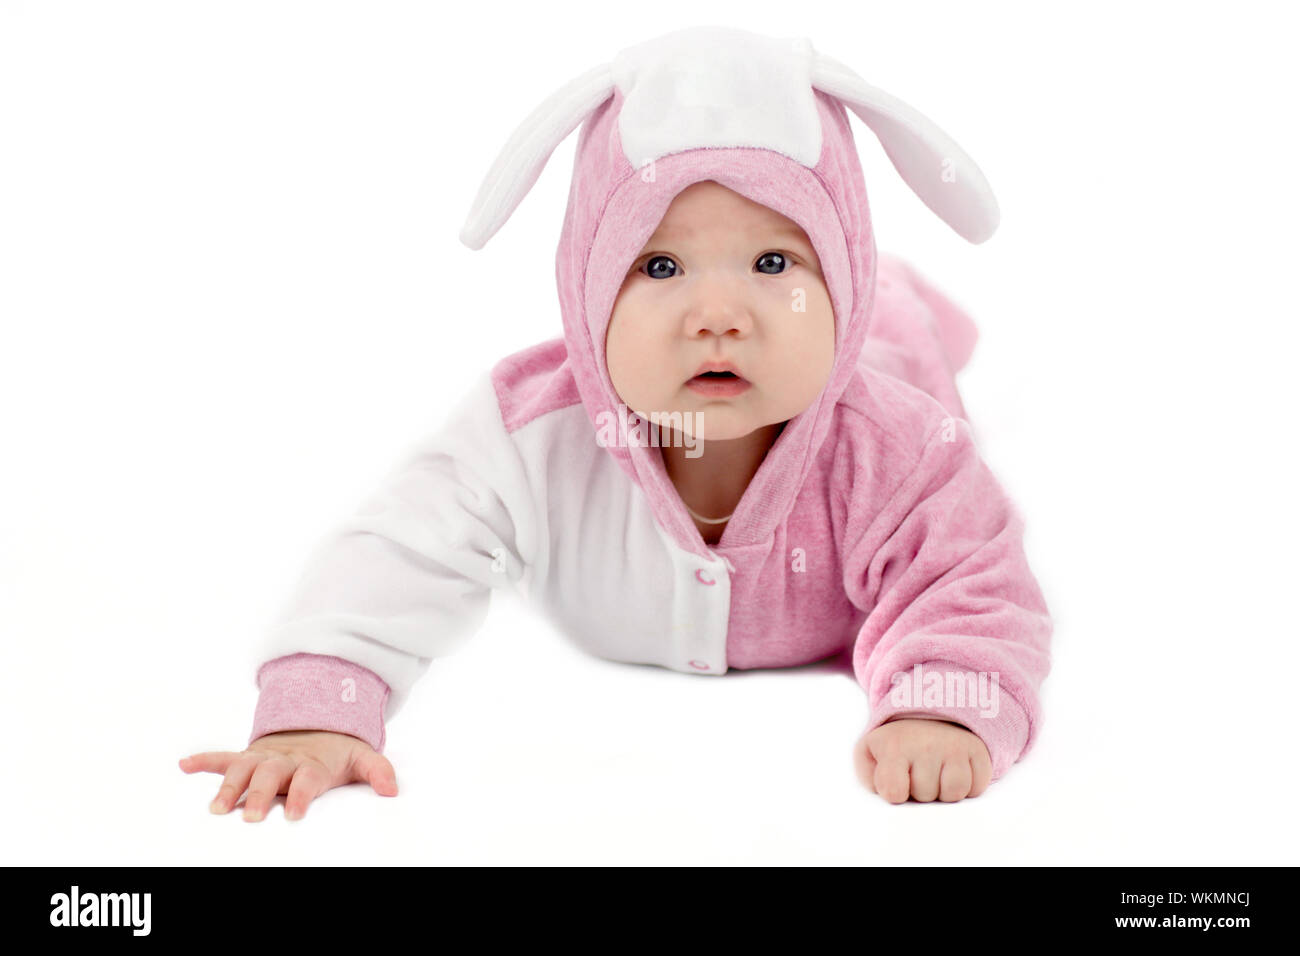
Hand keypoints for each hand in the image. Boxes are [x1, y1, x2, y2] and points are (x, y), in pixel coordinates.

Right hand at [179, 730, 397, 821]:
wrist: (317, 725)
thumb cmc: (338, 753)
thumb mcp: (362, 758)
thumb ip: (378, 771)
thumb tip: (392, 790)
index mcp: (312, 763)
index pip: (307, 779)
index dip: (302, 795)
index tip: (294, 815)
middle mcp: (285, 759)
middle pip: (270, 775)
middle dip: (260, 795)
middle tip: (252, 818)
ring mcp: (264, 757)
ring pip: (242, 769)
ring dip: (228, 786)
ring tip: (216, 809)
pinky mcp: (248, 756)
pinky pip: (224, 756)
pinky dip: (204, 759)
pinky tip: (184, 765)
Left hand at [854, 718, 990, 803]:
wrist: (926, 715)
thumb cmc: (896, 743)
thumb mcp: (869, 752)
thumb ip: (869, 777)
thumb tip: (888, 795)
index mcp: (895, 746)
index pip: (894, 791)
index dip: (895, 793)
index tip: (895, 780)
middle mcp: (927, 744)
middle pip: (926, 795)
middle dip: (920, 790)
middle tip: (917, 770)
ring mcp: (955, 745)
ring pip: (954, 793)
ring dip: (944, 791)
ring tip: (935, 773)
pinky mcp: (978, 750)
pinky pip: (977, 787)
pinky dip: (968, 786)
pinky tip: (953, 770)